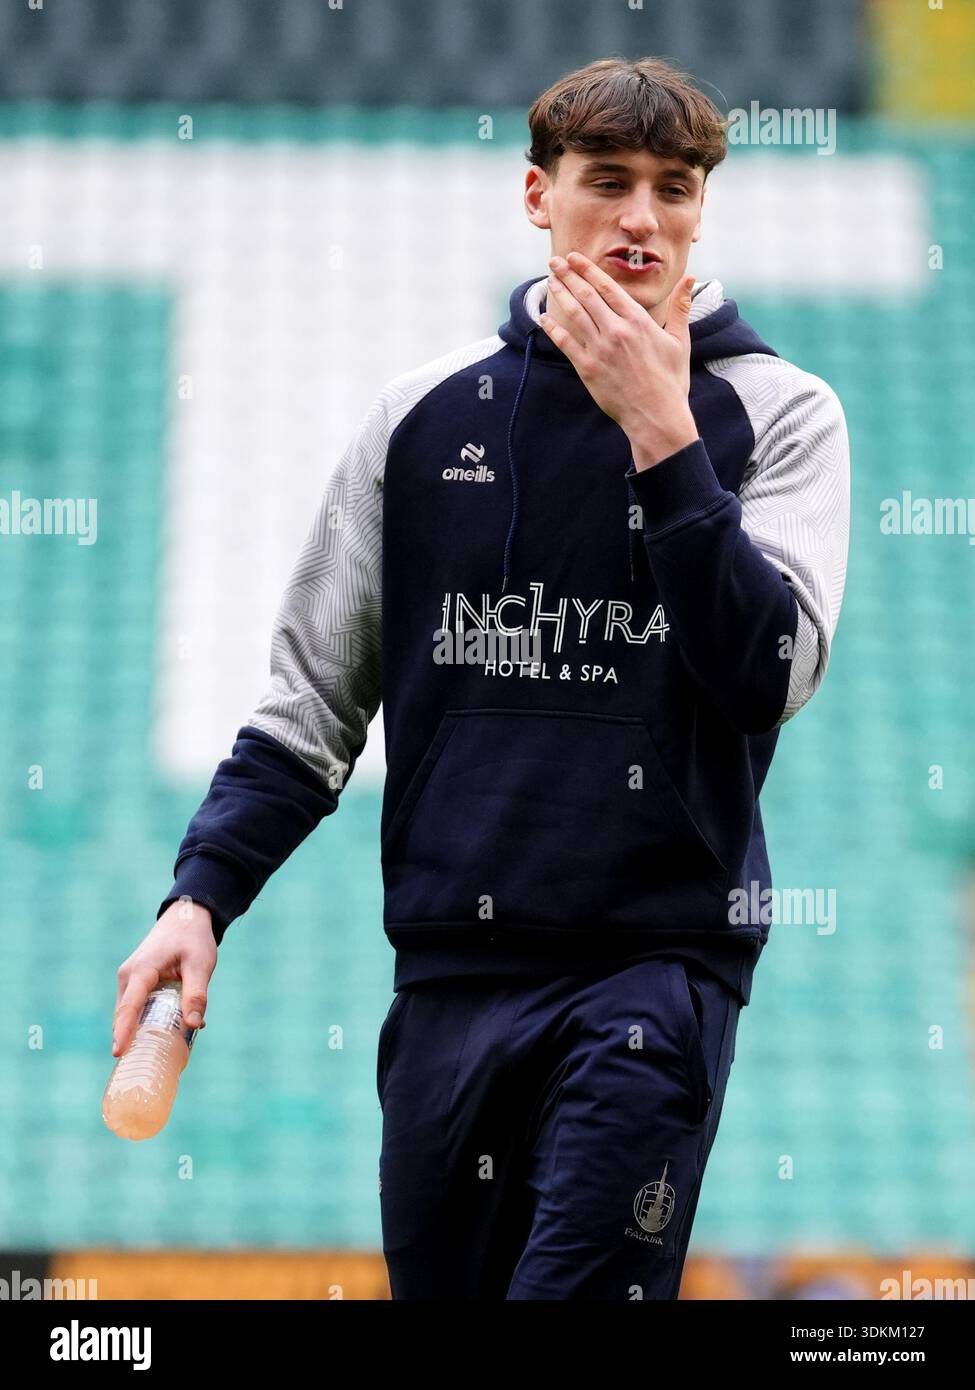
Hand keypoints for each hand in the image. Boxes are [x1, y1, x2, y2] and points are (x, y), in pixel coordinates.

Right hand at [112, 900, 216, 1055]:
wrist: (186, 917)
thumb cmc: (193, 939)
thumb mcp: (201, 964)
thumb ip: (197, 994)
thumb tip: (195, 1025)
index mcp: (142, 970)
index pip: (129, 1006)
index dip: (122, 1031)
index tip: (118, 1053)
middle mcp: (129, 975)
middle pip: (125, 1014)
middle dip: (131, 1039)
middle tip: (142, 1067)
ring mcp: (129, 978)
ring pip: (130, 1012)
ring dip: (141, 1030)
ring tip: (156, 1055)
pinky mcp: (135, 981)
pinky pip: (136, 1006)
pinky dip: (145, 1020)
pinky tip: (165, 1034)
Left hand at [539, 250, 698, 468]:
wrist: (657, 417)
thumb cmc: (671, 381)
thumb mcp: (679, 341)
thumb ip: (681, 307)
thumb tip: (690, 278)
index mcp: (638, 322)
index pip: (607, 288)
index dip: (588, 270)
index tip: (575, 258)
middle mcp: (617, 331)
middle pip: (587, 296)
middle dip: (569, 276)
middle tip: (555, 261)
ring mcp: (600, 350)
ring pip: (575, 315)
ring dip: (560, 295)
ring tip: (550, 280)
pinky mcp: (588, 370)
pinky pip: (566, 344)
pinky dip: (554, 329)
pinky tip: (544, 318)